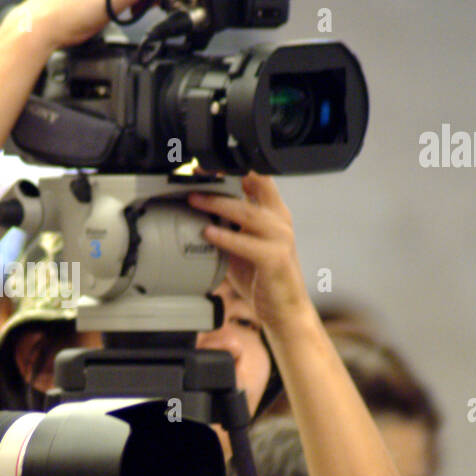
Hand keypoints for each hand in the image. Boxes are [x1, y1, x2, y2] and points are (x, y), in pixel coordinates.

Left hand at [188, 175, 315, 333]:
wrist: (284, 310)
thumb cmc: (262, 276)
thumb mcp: (239, 245)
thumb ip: (223, 226)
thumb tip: (191, 213)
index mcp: (272, 213)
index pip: (257, 179)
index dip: (232, 168)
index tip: (204, 165)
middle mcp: (279, 220)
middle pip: (257, 185)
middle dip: (226, 175)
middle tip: (198, 172)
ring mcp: (280, 238)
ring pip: (247, 212)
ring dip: (217, 204)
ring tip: (193, 199)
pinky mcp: (275, 258)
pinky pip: (246, 243)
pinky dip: (225, 237)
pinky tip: (208, 232)